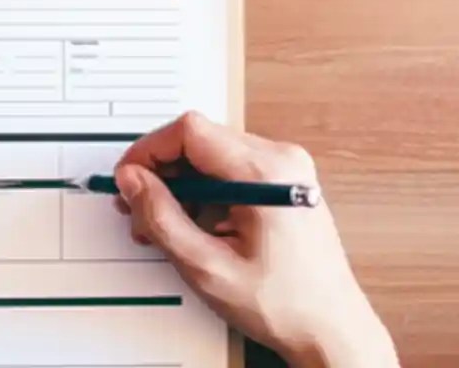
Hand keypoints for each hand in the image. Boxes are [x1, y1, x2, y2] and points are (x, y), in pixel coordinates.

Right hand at [115, 112, 397, 367]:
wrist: (330, 328)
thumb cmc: (285, 304)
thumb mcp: (207, 266)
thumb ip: (162, 217)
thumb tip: (132, 181)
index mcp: (266, 173)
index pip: (190, 131)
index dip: (149, 151)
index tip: (128, 178)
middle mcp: (282, 160)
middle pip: (200, 139)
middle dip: (161, 172)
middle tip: (138, 208)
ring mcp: (286, 170)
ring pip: (212, 155)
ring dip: (180, 185)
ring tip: (163, 226)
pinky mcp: (284, 183)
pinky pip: (230, 170)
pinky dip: (203, 192)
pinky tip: (191, 226)